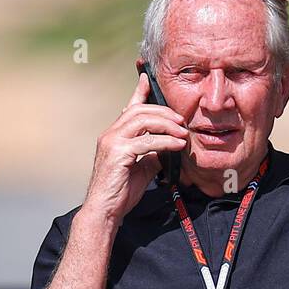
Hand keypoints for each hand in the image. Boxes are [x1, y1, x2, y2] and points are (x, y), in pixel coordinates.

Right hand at [83, 72, 189, 226]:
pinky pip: (146, 141)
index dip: (139, 91)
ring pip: (142, 120)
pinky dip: (165, 141)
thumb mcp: (141, 169)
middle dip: (163, 111)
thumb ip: (152, 155)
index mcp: (115, 135)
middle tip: (182, 120)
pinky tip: (177, 145)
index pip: (128, 107)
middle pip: (139, 110)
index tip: (148, 77)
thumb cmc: (120, 192)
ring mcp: (112, 142)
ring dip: (166, 124)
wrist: (105, 211)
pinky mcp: (117, 153)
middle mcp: (110, 134)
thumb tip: (168, 149)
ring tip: (183, 132)